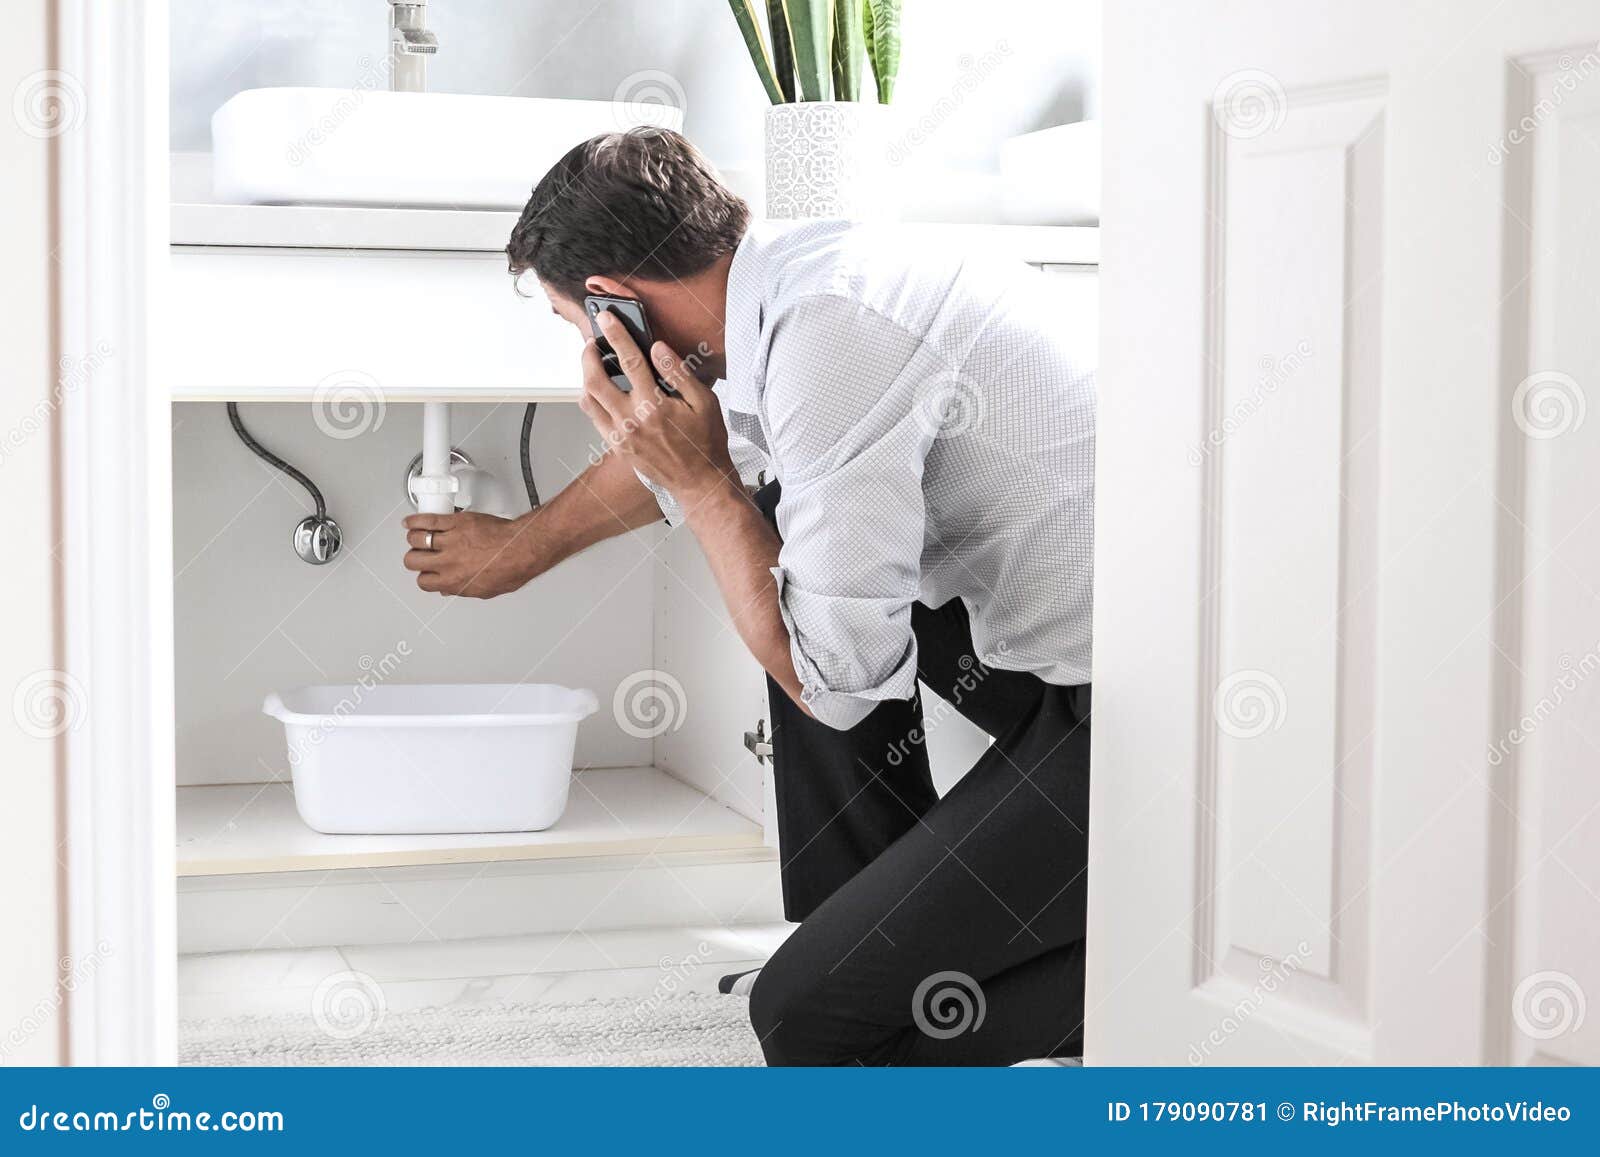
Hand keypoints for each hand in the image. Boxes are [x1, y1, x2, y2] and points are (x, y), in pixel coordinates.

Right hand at [402, 510, 537, 597]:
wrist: (522, 548)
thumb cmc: (510, 568)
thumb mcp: (484, 590)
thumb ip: (461, 589)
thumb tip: (450, 590)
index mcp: (453, 582)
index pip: (424, 582)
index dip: (424, 575)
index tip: (426, 571)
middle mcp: (448, 562)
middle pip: (413, 560)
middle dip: (415, 557)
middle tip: (421, 553)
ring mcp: (451, 541)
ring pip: (416, 539)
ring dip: (415, 538)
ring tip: (419, 536)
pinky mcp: (456, 523)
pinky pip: (427, 520)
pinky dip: (415, 520)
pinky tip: (410, 522)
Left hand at [580, 310, 737, 508]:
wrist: (699, 481)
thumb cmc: (706, 442)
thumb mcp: (705, 402)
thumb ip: (679, 372)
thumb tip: (657, 348)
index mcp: (655, 405)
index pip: (630, 361)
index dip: (616, 335)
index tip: (606, 318)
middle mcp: (632, 420)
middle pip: (595, 379)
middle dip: (589, 355)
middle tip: (593, 342)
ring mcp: (621, 435)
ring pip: (588, 400)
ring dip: (586, 377)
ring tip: (594, 365)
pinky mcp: (617, 447)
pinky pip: (594, 418)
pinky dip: (592, 400)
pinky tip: (602, 392)